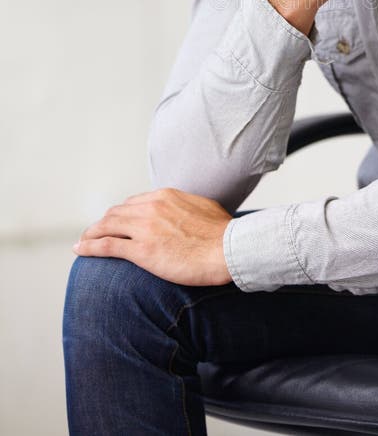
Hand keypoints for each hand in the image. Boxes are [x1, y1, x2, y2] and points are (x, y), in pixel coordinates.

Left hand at [73, 188, 232, 286]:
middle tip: (95, 232)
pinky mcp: (141, 250)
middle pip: (117, 213)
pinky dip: (89, 246)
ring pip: (107, 226)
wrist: (229, 248)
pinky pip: (106, 246)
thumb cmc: (223, 233)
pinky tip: (80, 250)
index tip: (117, 222)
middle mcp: (151, 207)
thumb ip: (187, 207)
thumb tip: (188, 212)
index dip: (122, 214)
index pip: (135, 202)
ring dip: (91, 233)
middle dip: (104, 222)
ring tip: (83, 241)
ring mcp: (144, 228)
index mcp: (166, 196)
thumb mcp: (203, 208)